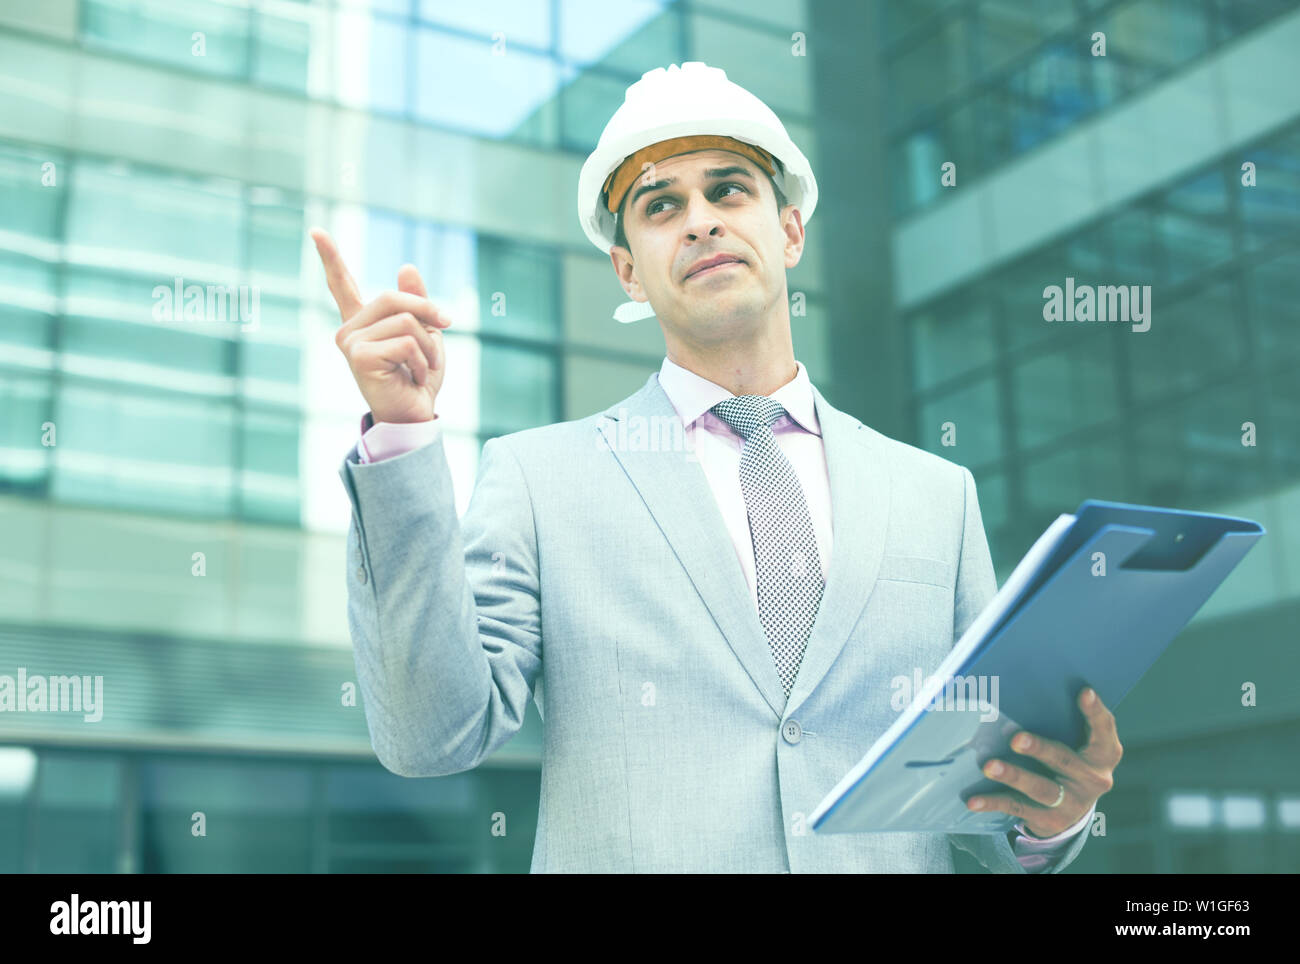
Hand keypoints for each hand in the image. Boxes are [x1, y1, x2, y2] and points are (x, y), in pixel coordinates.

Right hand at [310, 226, 451, 424]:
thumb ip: (416, 302)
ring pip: (406, 320)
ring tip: (424, 366)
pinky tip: (414, 377)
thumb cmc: (418, 378)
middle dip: (428, 311)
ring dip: (429, 345)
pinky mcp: (359, 357)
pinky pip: (405, 341)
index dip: (329, 257)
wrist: (415, 416)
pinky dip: (422, 359)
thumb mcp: (425, 334)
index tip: (315, 230)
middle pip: (393, 297)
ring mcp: (350, 343)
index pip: (342, 285)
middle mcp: (350, 330)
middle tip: (447, 325)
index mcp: (363, 322)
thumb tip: (406, 266)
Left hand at [966, 686, 1121, 837]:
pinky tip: (973, 801)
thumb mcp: (1075, 743)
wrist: (1072, 811)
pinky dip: (993, 802)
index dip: (1095, 712)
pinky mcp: (1050, 820)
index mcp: (1103, 754)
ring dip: (1013, 776)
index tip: (1084, 691)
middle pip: (1064, 760)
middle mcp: (1093, 779)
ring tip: (989, 767)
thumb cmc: (1068, 760)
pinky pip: (1017, 808)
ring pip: (1040, 788)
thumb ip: (1062, 722)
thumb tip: (1022, 691)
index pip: (1103, 730)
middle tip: (1016, 738)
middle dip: (1039, 749)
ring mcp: (1072, 802)